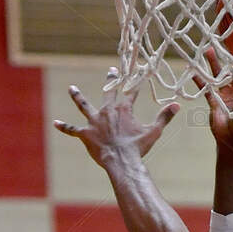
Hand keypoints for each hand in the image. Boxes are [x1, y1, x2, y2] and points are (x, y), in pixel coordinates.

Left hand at [54, 73, 176, 169]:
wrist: (121, 161)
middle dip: (110, 80)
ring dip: (77, 97)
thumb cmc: (137, 148)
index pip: (131, 93)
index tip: (139, 75)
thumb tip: (177, 104)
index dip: (135, 85)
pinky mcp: (85, 134)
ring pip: (84, 106)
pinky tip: (55, 123)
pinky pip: (73, 130)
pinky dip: (64, 127)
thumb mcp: (154, 131)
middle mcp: (107, 111)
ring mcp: (94, 121)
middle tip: (111, 70)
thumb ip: (164, 117)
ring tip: (71, 89)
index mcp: (123, 109)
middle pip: (108, 92)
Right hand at [198, 50, 232, 152]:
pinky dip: (200, 81)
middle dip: (222, 59)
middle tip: (216, 45)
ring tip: (206, 51)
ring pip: (216, 77)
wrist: (232, 139)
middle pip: (227, 71)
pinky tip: (193, 72)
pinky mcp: (213, 102)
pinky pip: (205, 89)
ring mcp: (222, 95)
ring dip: (211, 65)